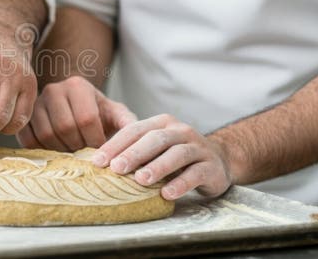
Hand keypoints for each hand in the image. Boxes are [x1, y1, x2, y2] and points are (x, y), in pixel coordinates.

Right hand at [17, 76, 136, 150]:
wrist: (74, 107)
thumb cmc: (98, 113)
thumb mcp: (116, 114)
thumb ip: (128, 123)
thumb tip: (139, 139)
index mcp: (78, 85)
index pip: (86, 118)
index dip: (95, 141)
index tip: (101, 150)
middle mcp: (53, 89)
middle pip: (65, 127)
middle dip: (79, 147)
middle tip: (86, 154)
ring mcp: (35, 103)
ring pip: (46, 135)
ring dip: (61, 151)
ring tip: (72, 153)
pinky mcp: (24, 118)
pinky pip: (29, 140)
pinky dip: (42, 151)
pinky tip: (55, 152)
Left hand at [93, 114, 232, 199]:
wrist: (220, 160)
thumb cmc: (177, 155)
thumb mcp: (155, 148)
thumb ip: (134, 151)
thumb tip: (99, 164)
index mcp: (161, 123)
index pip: (134, 130)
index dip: (115, 145)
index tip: (98, 161)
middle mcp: (180, 131)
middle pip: (154, 139)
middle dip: (133, 154)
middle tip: (116, 168)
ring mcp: (198, 147)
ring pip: (176, 154)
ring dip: (157, 167)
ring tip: (140, 180)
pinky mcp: (211, 166)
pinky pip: (195, 174)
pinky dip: (180, 184)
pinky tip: (166, 194)